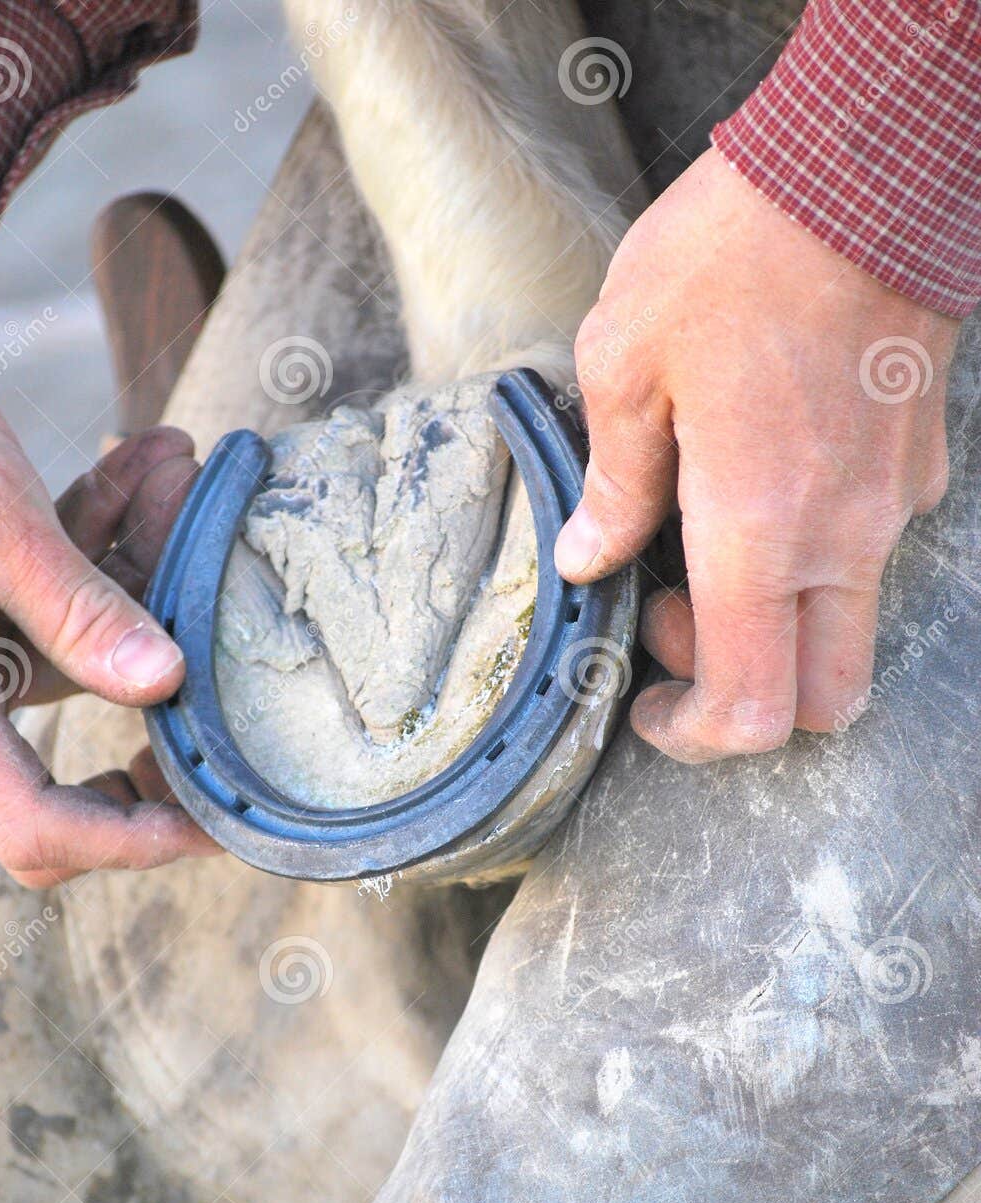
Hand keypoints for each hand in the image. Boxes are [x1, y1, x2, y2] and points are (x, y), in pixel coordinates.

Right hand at [0, 345, 217, 883]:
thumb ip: (71, 601)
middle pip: (64, 778)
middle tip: (241, 699)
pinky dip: (103, 549)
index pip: (33, 825)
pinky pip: (51, 614)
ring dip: (143, 584)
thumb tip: (162, 682)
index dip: (132, 842)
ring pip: (77, 666)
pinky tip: (144, 468)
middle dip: (162, 721)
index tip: (218, 824)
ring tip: (181, 484)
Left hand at [555, 148, 959, 761]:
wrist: (862, 164)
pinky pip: (869, 548)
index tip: (648, 703)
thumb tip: (587, 559)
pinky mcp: (916, 460)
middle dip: (745, 695)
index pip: (752, 710)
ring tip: (702, 535)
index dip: (697, 737)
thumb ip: (612, 485)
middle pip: (821, 698)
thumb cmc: (731, 255)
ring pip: (848, 628)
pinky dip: (812, 557)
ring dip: (775, 625)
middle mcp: (841, 540)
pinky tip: (757, 479)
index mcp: (760, 537)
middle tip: (671, 621)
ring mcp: (891, 504)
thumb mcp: (623, 365)